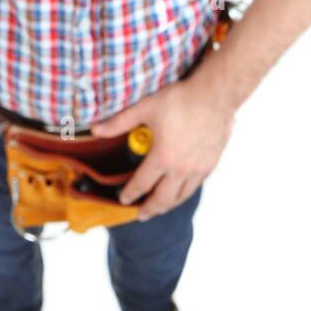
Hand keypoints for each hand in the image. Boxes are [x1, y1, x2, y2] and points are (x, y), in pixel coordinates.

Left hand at [90, 76, 236, 220]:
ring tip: (160, 208)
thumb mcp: (145, 108)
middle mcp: (181, 169)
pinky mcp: (211, 164)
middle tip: (141, 214)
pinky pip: (195, 186)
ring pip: (181, 197)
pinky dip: (184, 193)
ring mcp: (198, 169)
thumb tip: (95, 130)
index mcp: (163, 158)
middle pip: (163, 199)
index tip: (124, 199)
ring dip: (168, 205)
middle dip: (150, 209)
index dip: (130, 194)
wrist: (215, 96)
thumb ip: (119, 122)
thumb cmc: (180, 100)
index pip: (141, 184)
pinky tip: (180, 191)